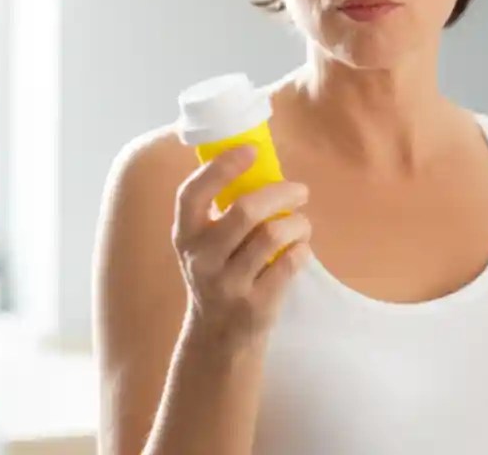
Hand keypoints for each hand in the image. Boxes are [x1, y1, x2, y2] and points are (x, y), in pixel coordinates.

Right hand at [171, 145, 312, 351]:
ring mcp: (227, 285)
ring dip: (298, 222)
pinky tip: (301, 249)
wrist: (217, 338)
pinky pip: (289, 263)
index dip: (221, 167)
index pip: (193, 194)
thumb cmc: (219, 274)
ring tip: (302, 223)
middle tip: (300, 190)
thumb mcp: (205, 245)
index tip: (251, 150)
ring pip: (273, 235)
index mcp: (185, 236)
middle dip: (282, 192)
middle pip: (246, 210)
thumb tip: (260, 163)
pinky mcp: (255, 306)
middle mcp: (201, 260)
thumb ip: (221, 212)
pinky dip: (302, 250)